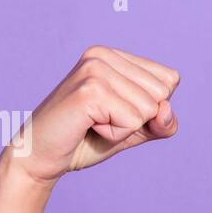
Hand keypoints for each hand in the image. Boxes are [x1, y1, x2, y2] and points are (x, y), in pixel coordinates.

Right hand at [6, 46, 180, 183]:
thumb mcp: (136, 130)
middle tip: (101, 121)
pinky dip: (114, 135)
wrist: (41, 158)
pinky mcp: (89, 91)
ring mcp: (94, 69)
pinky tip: (88, 128)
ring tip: (93, 124)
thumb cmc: (87, 140)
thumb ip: (162, 122)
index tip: (114, 112)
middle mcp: (103, 54)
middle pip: (163, 94)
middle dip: (138, 119)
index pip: (170, 79)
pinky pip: (132, 122)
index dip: (151, 108)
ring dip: (124, 128)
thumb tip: (165, 109)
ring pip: (149, 109)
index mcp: (114, 55)